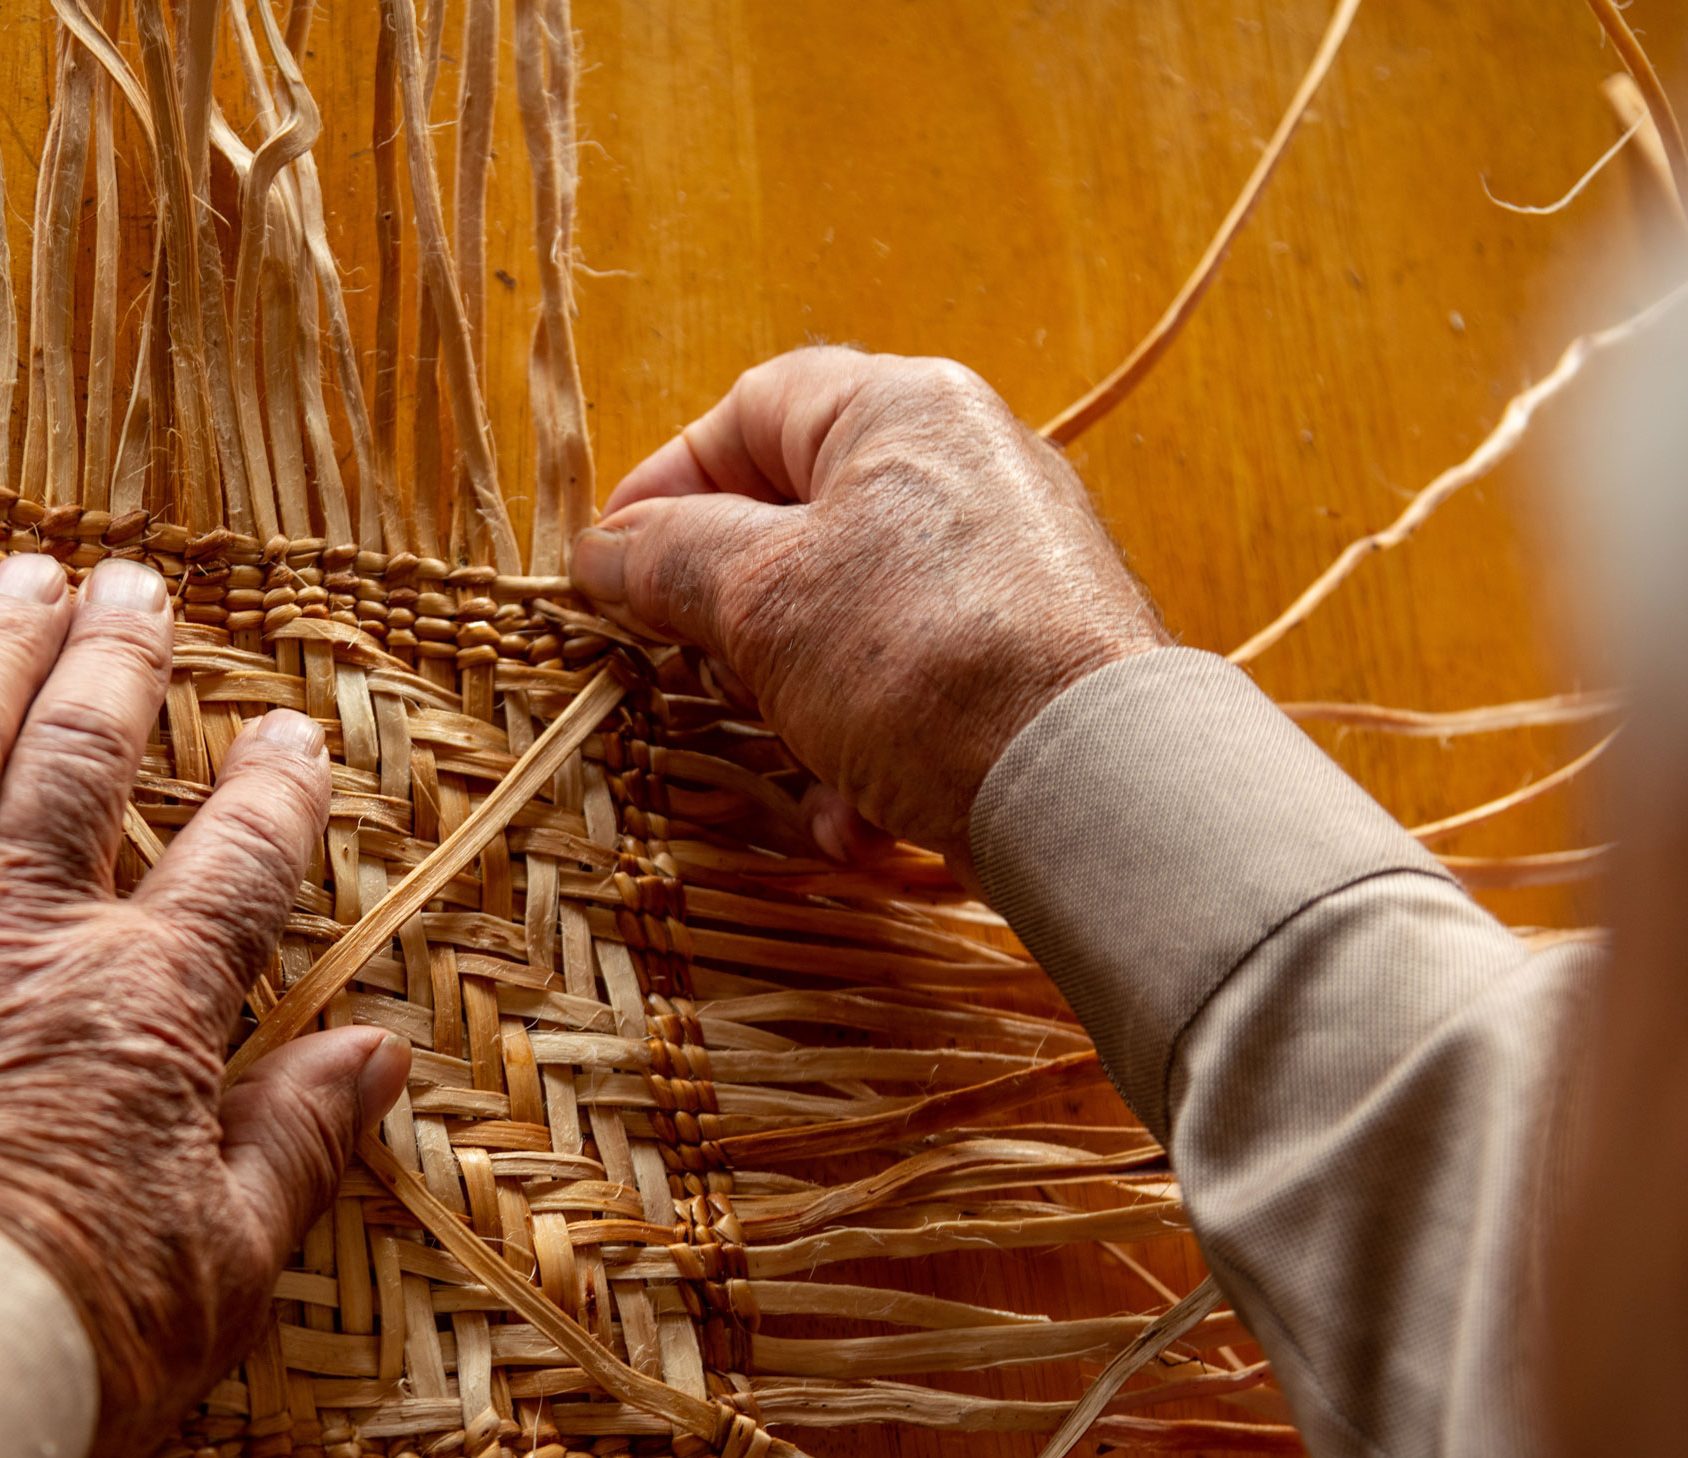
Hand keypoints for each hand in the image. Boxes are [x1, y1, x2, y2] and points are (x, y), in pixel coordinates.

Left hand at [0, 553, 409, 1457]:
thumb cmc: (61, 1337)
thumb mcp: (225, 1263)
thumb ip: (298, 1139)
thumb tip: (382, 1049)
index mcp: (149, 1002)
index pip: (240, 856)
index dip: (279, 783)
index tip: (295, 728)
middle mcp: (29, 930)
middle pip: (87, 757)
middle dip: (124, 661)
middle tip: (143, 587)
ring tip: (30, 570)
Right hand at [576, 346, 1165, 863]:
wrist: (1086, 785)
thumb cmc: (916, 655)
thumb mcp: (762, 594)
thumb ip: (669, 560)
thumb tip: (602, 549)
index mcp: (903, 409)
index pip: (752, 410)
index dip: (666, 485)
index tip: (609, 567)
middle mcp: (966, 472)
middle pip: (799, 524)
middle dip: (733, 618)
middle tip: (695, 676)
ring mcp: (1006, 573)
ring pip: (847, 625)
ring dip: (794, 707)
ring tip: (787, 757)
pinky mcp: (1029, 667)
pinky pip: (913, 693)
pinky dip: (866, 754)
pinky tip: (856, 818)